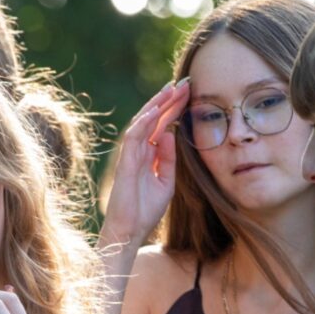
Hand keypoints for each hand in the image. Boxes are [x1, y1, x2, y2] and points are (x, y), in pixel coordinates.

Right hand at [99, 80, 186, 251]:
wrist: (130, 231)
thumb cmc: (146, 210)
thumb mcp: (167, 180)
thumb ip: (169, 158)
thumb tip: (172, 133)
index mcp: (149, 154)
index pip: (162, 125)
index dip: (174, 108)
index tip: (189, 93)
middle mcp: (139, 150)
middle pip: (154, 118)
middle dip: (168, 100)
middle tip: (185, 82)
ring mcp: (131, 155)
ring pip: (142, 122)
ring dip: (156, 105)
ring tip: (170, 89)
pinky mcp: (125, 163)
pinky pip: (132, 138)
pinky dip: (143, 123)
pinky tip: (155, 111)